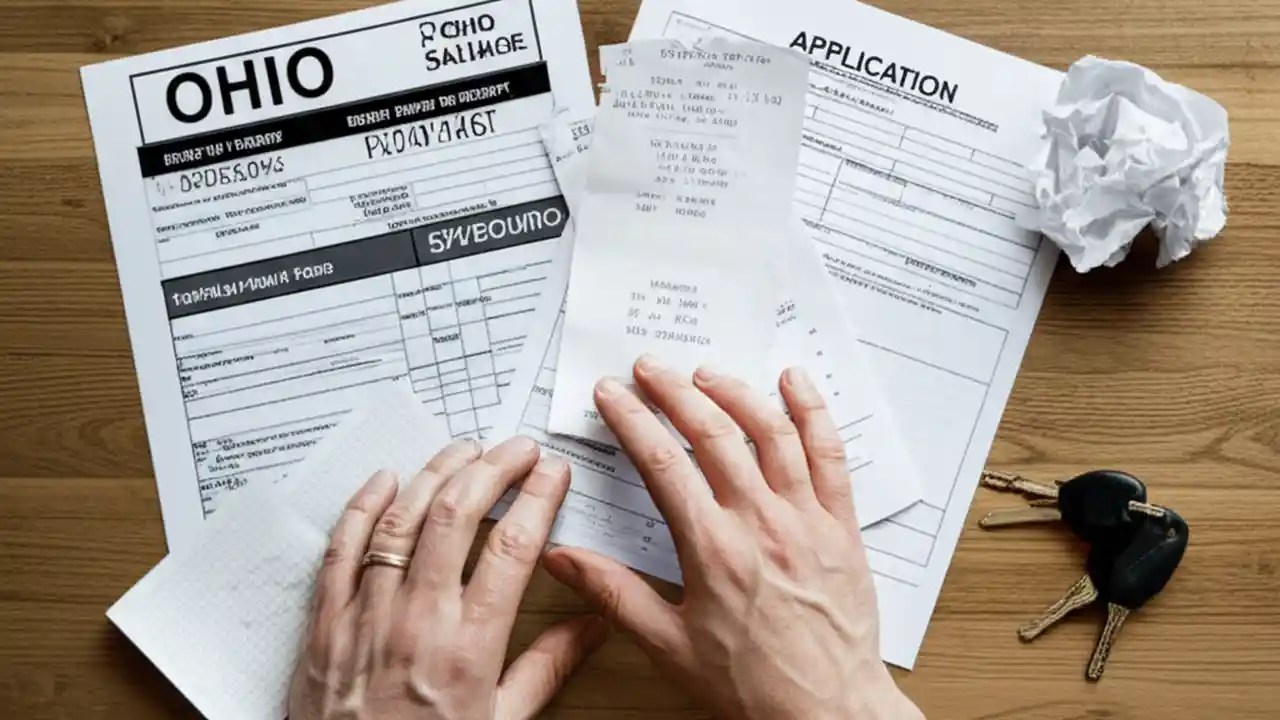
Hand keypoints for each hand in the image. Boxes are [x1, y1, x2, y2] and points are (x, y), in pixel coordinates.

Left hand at [290, 436, 606, 719]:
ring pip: (401, 521)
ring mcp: (367, 616)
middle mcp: (417, 621)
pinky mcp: (326, 623)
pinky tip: (385, 480)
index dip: (537, 499)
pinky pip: (341, 549)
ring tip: (465, 450)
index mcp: (468, 648)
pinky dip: (363, 507)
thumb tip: (593, 625)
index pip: (512, 548)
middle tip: (517, 449)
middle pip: (456, 516)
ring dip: (435, 474)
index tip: (553, 474)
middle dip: (493, 468)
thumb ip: (547, 669)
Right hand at [543, 356, 922, 719]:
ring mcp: (805, 519)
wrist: (829, 712)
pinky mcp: (841, 526)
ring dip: (735, 393)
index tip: (610, 393)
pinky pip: (830, 455)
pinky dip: (812, 412)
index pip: (661, 463)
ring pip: (770, 433)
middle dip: (673, 391)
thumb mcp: (670, 647)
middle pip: (712, 434)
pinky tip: (794, 384)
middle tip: (648, 367)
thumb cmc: (752, 687)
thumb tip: (561, 559)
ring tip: (705, 372)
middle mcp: (759, 522)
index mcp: (711, 549)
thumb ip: (614, 594)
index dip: (631, 419)